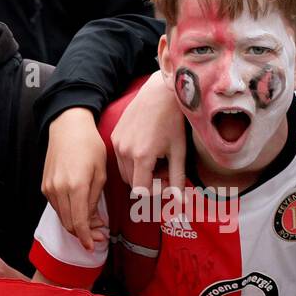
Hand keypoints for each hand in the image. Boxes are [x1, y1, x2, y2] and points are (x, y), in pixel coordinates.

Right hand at [42, 108, 106, 251]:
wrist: (67, 127)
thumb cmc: (89, 145)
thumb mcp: (100, 172)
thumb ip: (95, 199)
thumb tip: (93, 221)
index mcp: (75, 186)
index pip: (79, 223)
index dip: (86, 238)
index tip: (93, 246)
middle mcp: (58, 189)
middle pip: (69, 224)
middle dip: (84, 234)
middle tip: (99, 235)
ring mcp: (49, 188)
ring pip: (62, 217)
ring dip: (76, 225)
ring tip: (93, 223)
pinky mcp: (45, 186)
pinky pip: (57, 207)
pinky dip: (69, 214)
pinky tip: (81, 211)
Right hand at [110, 70, 186, 193]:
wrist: (159, 93)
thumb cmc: (172, 121)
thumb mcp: (179, 152)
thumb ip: (178, 179)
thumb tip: (181, 202)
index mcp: (141, 157)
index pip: (141, 191)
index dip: (155, 191)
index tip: (168, 181)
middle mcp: (125, 151)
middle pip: (133, 183)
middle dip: (149, 182)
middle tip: (166, 169)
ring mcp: (117, 143)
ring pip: (125, 172)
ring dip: (140, 173)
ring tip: (158, 159)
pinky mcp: (114, 136)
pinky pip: (120, 159)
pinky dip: (132, 161)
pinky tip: (147, 149)